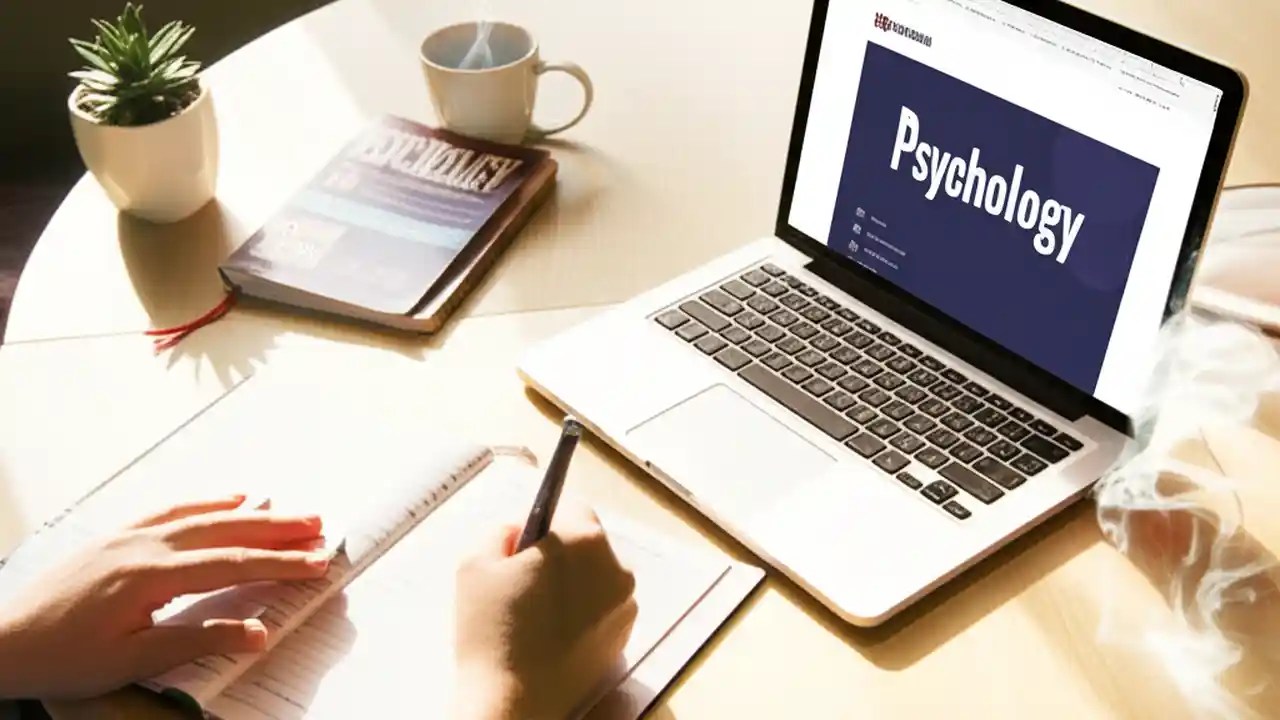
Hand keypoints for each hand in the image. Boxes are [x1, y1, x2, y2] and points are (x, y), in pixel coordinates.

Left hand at [0, 495, 330, 699]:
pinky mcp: (116, 536)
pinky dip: (206, 502)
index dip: (280, 563)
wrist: (2, 643)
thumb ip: (198, 640)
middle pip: (226, 530)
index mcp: (150, 575)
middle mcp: (143, 545)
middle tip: (319, 527)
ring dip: (251, 513)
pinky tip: (230, 499)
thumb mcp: (132, 660)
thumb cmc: (60, 657)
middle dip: (278, 529)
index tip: (317, 563)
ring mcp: (129, 535)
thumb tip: (257, 633)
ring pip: (204, 516)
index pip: (232, 564)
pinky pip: (171, 509)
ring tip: (290, 511)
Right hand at [453, 502, 637, 719]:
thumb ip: (499, 530)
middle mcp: (616, 568)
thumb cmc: (492, 632)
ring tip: (535, 613)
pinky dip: (583, 613)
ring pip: (596, 577)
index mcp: (584, 542)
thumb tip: (520, 530)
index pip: (571, 508)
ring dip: (573, 584)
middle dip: (560, 555)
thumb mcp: (474, 563)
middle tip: (523, 582)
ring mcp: (625, 606)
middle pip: (587, 544)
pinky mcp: (624, 638)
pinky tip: (552, 633)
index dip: (544, 523)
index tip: (526, 545)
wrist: (514, 703)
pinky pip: (602, 609)